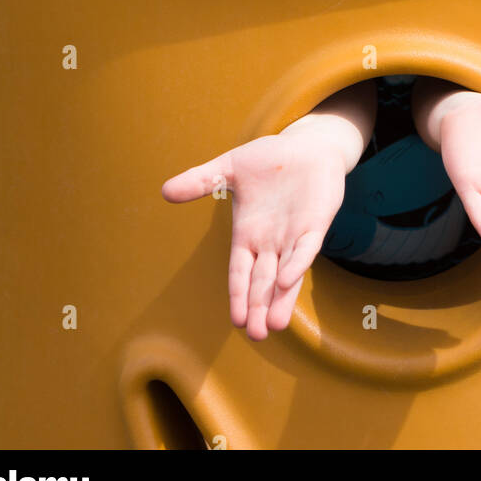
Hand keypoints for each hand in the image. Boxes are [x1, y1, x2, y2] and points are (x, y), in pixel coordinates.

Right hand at [161, 124, 349, 339]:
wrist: (307, 144)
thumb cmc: (270, 159)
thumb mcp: (230, 168)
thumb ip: (201, 181)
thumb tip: (165, 190)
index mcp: (249, 234)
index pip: (240, 271)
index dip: (238, 295)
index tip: (236, 321)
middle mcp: (271, 242)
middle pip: (262, 282)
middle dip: (259, 307)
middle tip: (257, 336)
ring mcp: (294, 235)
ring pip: (285, 275)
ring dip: (281, 299)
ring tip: (275, 326)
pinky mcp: (316, 224)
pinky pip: (306, 248)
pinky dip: (298, 264)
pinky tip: (289, 281)